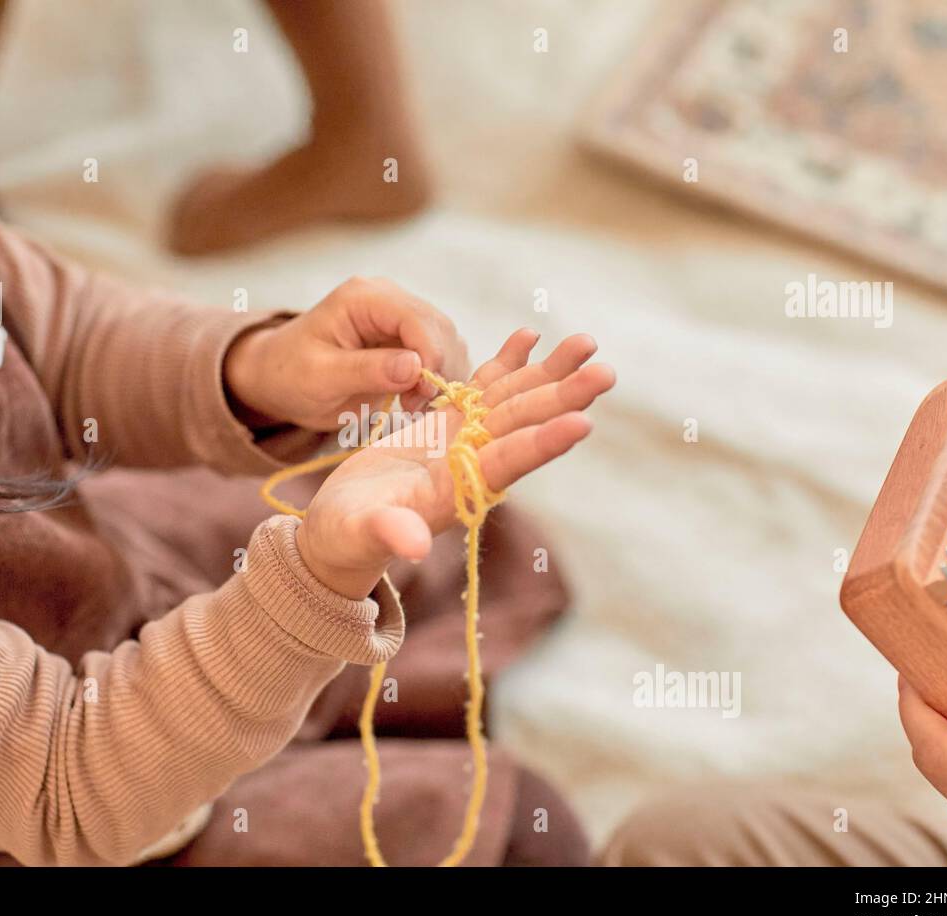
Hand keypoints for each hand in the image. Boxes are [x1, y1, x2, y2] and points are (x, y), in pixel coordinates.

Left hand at [224, 277, 470, 431]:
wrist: (279, 380)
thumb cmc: (289, 375)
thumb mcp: (320, 377)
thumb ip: (367, 370)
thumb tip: (416, 367)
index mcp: (364, 298)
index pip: (416, 318)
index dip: (430, 355)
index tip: (422, 393)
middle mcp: (389, 300)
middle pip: (439, 328)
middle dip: (438, 369)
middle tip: (416, 406)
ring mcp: (401, 320)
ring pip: (448, 343)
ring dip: (441, 377)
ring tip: (414, 406)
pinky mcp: (408, 342)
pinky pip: (441, 357)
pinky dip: (438, 382)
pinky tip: (417, 402)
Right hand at [296, 329, 613, 598]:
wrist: (341, 533)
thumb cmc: (345, 539)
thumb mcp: (359, 534)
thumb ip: (389, 534)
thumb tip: (414, 546)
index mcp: (456, 492)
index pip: (506, 464)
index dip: (541, 444)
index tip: (581, 422)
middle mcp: (471, 467)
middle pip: (523, 426)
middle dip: (563, 398)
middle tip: (604, 371)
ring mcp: (463, 444)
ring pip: (512, 401)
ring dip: (548, 373)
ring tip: (586, 343)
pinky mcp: (447, 428)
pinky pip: (482, 389)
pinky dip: (506, 363)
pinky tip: (530, 337)